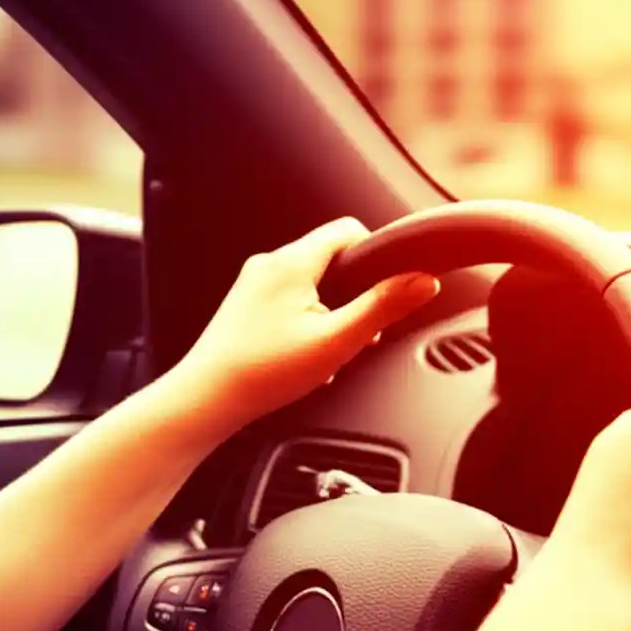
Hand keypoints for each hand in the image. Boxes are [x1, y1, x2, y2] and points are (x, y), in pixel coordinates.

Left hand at [172, 217, 438, 426]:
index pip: (348, 230)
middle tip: (355, 332)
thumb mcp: (337, 341)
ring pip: (312, 282)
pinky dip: (306, 321)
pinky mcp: (245, 305)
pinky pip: (290, 299)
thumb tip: (424, 281)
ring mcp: (253, 283)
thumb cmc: (264, 372)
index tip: (384, 291)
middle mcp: (269, 263)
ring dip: (330, 312)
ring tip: (326, 350)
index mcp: (292, 261)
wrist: (206, 400)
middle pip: (332, 259)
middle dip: (353, 293)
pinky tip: (303, 356)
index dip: (376, 255)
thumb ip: (384, 307)